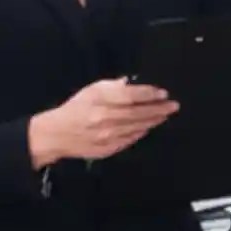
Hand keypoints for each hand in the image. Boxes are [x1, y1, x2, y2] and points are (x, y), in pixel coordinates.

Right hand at [29, 77, 177, 167]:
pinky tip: (149, 127)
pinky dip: (141, 133)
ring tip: (165, 116)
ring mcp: (109, 135)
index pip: (132, 96)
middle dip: (159, 109)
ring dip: (154, 121)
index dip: (150, 94)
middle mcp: (107, 117)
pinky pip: (130, 139)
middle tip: (173, 106)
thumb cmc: (75, 109)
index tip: (163, 93)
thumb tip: (130, 83)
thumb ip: (112, 86)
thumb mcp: (91, 90)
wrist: (58, 134)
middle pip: (139, 113)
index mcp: (102, 100)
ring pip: (137, 127)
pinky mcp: (109, 148)